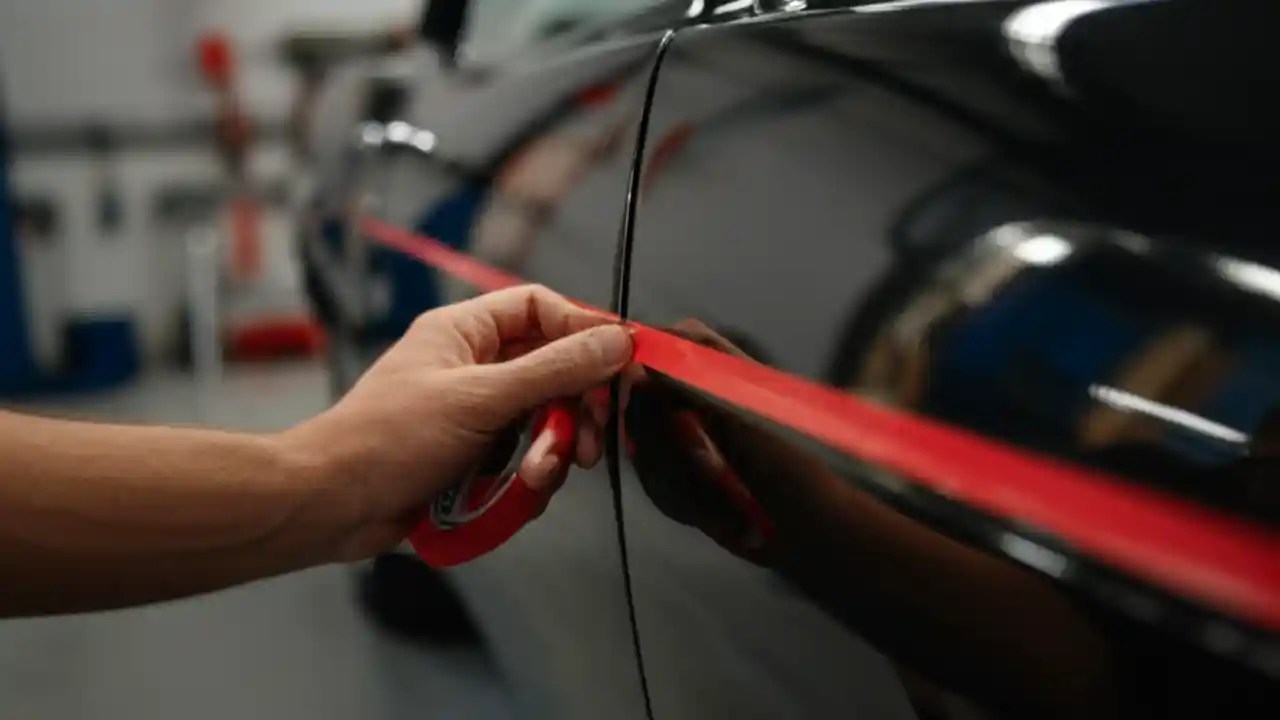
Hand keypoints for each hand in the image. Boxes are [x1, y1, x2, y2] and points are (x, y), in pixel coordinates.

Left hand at [279, 285, 630, 560]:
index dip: (583, 331)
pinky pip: (528, 460)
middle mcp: (475, 367)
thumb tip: (617, 342)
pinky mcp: (477, 460)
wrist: (333, 507)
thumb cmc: (390, 439)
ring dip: (553, 451)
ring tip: (536, 477)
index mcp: (466, 332)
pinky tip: (518, 495)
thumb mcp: (480, 399)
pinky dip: (532, 479)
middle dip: (577, 408)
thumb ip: (554, 370)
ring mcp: (477, 416)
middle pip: (555, 371)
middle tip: (593, 440)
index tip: (620, 364)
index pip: (541, 310)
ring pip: (546, 423)